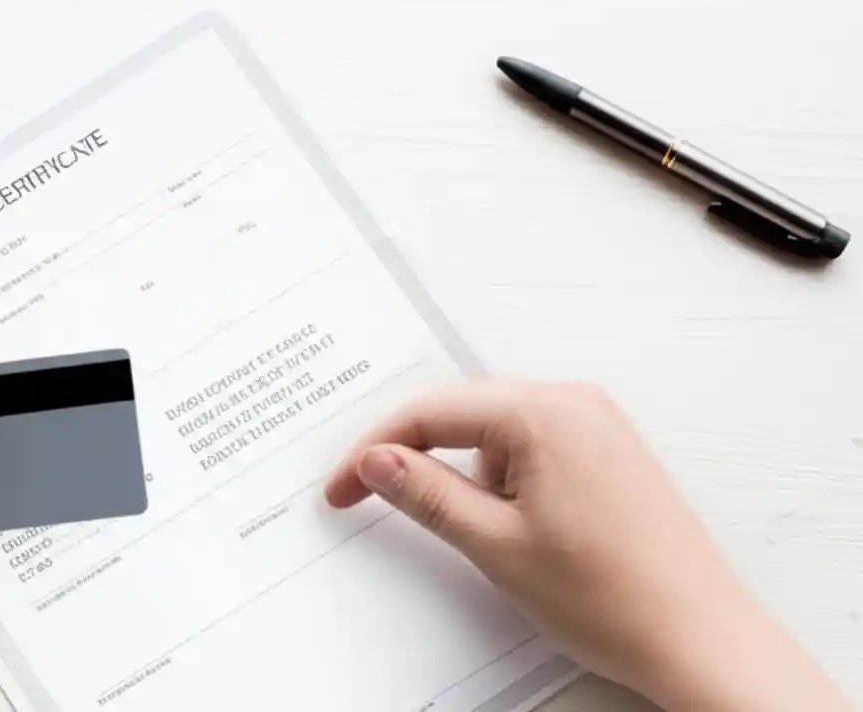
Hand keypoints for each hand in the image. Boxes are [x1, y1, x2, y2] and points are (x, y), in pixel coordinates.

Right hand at [325, 380, 847, 710]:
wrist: (700, 639)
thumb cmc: (618, 597)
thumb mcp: (495, 545)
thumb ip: (426, 493)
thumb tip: (377, 459)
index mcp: (544, 413)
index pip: (430, 412)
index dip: (374, 450)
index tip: (342, 488)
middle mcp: (574, 403)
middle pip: (462, 413)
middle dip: (416, 456)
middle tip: (372, 497)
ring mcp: (596, 425)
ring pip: (495, 435)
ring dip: (467, 477)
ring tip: (485, 538)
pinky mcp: (607, 452)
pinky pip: (532, 448)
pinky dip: (503, 481)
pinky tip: (511, 526)